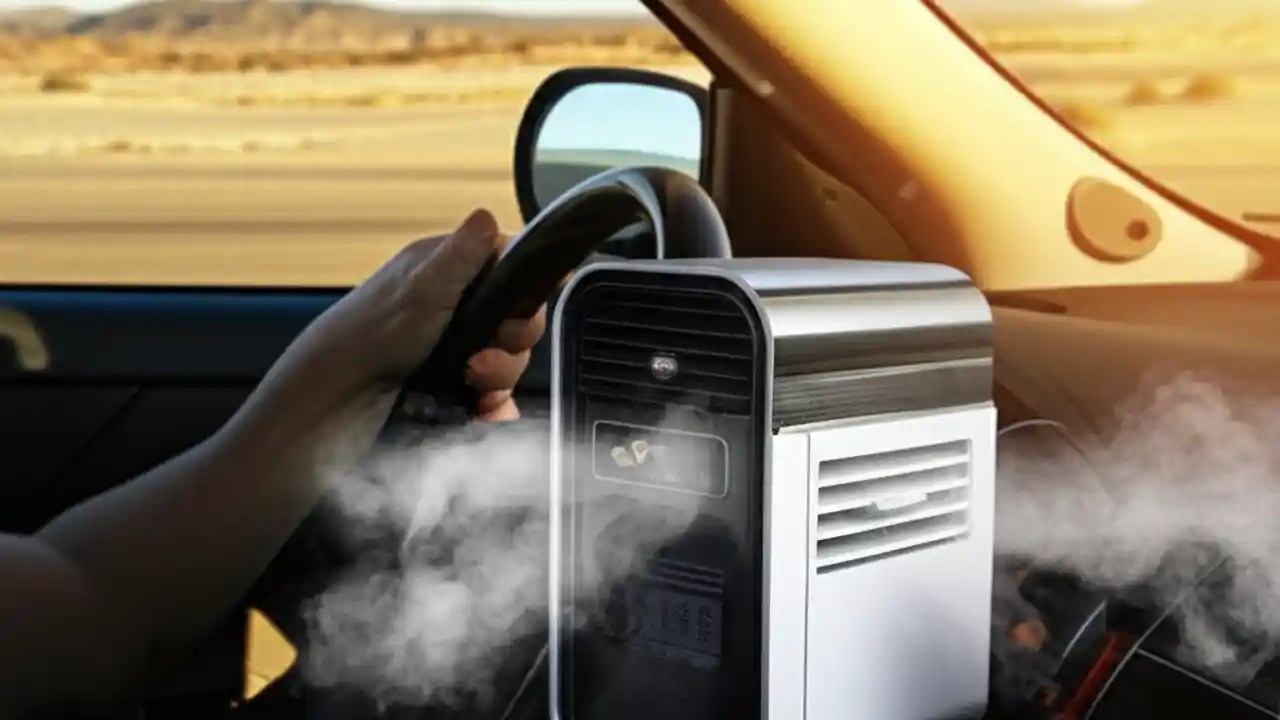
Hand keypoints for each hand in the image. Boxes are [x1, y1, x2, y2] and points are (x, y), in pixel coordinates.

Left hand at [238, 209, 545, 466]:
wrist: (333, 403)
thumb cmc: (372, 336)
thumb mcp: (423, 288)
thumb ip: (463, 256)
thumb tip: (487, 215)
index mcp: (445, 269)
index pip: (509, 270)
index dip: (523, 295)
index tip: (514, 316)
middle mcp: (451, 306)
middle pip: (515, 321)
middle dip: (509, 345)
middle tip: (480, 359)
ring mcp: (452, 350)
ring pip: (507, 361)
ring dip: (499, 377)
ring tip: (471, 384)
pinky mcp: (450, 389)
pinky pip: (493, 395)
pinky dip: (494, 406)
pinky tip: (484, 412)